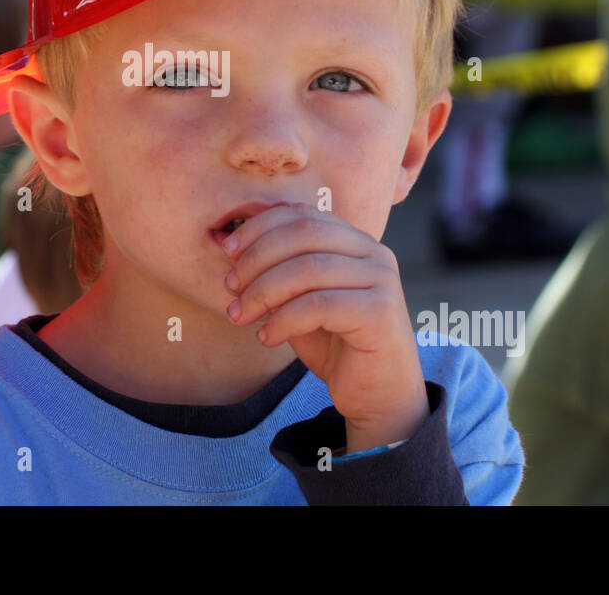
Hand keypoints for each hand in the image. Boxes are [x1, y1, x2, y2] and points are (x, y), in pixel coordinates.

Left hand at [222, 202, 428, 452]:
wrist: (377, 394)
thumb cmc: (334, 344)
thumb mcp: (296, 301)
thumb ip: (273, 272)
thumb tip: (226, 245)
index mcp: (354, 241)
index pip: (303, 214)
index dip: (260, 227)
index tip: (228, 252)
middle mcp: (373, 252)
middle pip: (304, 234)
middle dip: (258, 259)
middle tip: (231, 289)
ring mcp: (382, 279)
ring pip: (309, 268)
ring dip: (263, 291)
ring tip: (241, 315)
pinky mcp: (381, 312)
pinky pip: (319, 305)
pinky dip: (284, 319)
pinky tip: (267, 337)